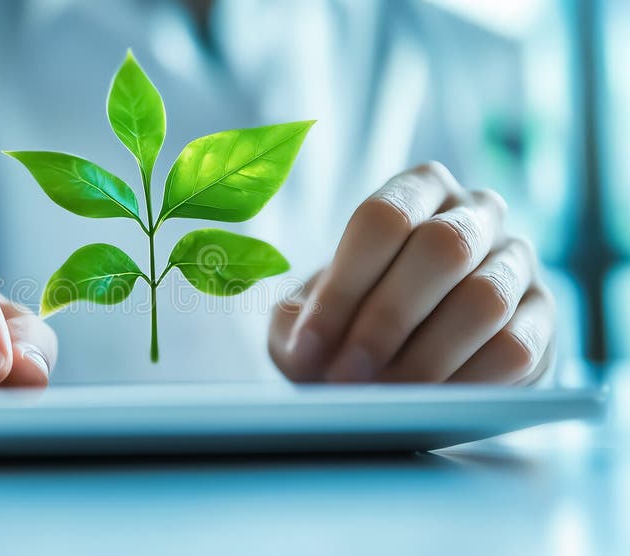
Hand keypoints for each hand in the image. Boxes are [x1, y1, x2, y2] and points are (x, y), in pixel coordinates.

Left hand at [269, 162, 554, 383]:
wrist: (405, 357)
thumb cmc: (347, 326)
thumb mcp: (312, 317)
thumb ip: (300, 322)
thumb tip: (306, 344)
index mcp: (417, 190)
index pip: (384, 217)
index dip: (343, 285)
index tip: (309, 343)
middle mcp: (476, 213)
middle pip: (442, 247)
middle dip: (386, 319)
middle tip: (345, 375)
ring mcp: (517, 263)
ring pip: (484, 299)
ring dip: (426, 357)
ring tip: (381, 396)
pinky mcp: (542, 319)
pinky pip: (516, 348)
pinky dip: (466, 383)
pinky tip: (427, 405)